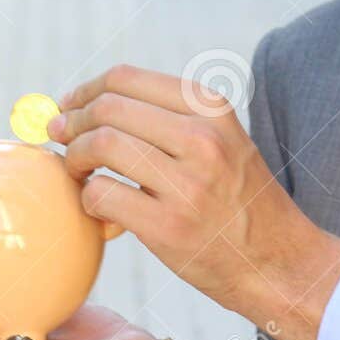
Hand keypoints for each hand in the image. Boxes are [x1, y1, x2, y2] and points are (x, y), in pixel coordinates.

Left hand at [49, 64, 339, 339]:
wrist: (278, 260)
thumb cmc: (239, 201)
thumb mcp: (223, 141)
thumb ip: (170, 120)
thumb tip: (88, 104)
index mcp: (212, 110)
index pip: (127, 79)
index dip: (86, 90)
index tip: (70, 105)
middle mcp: (202, 139)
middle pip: (107, 108)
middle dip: (72, 122)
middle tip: (61, 139)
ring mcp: (186, 184)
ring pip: (100, 145)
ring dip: (74, 159)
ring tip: (79, 174)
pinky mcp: (168, 226)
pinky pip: (102, 195)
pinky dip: (88, 199)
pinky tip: (100, 208)